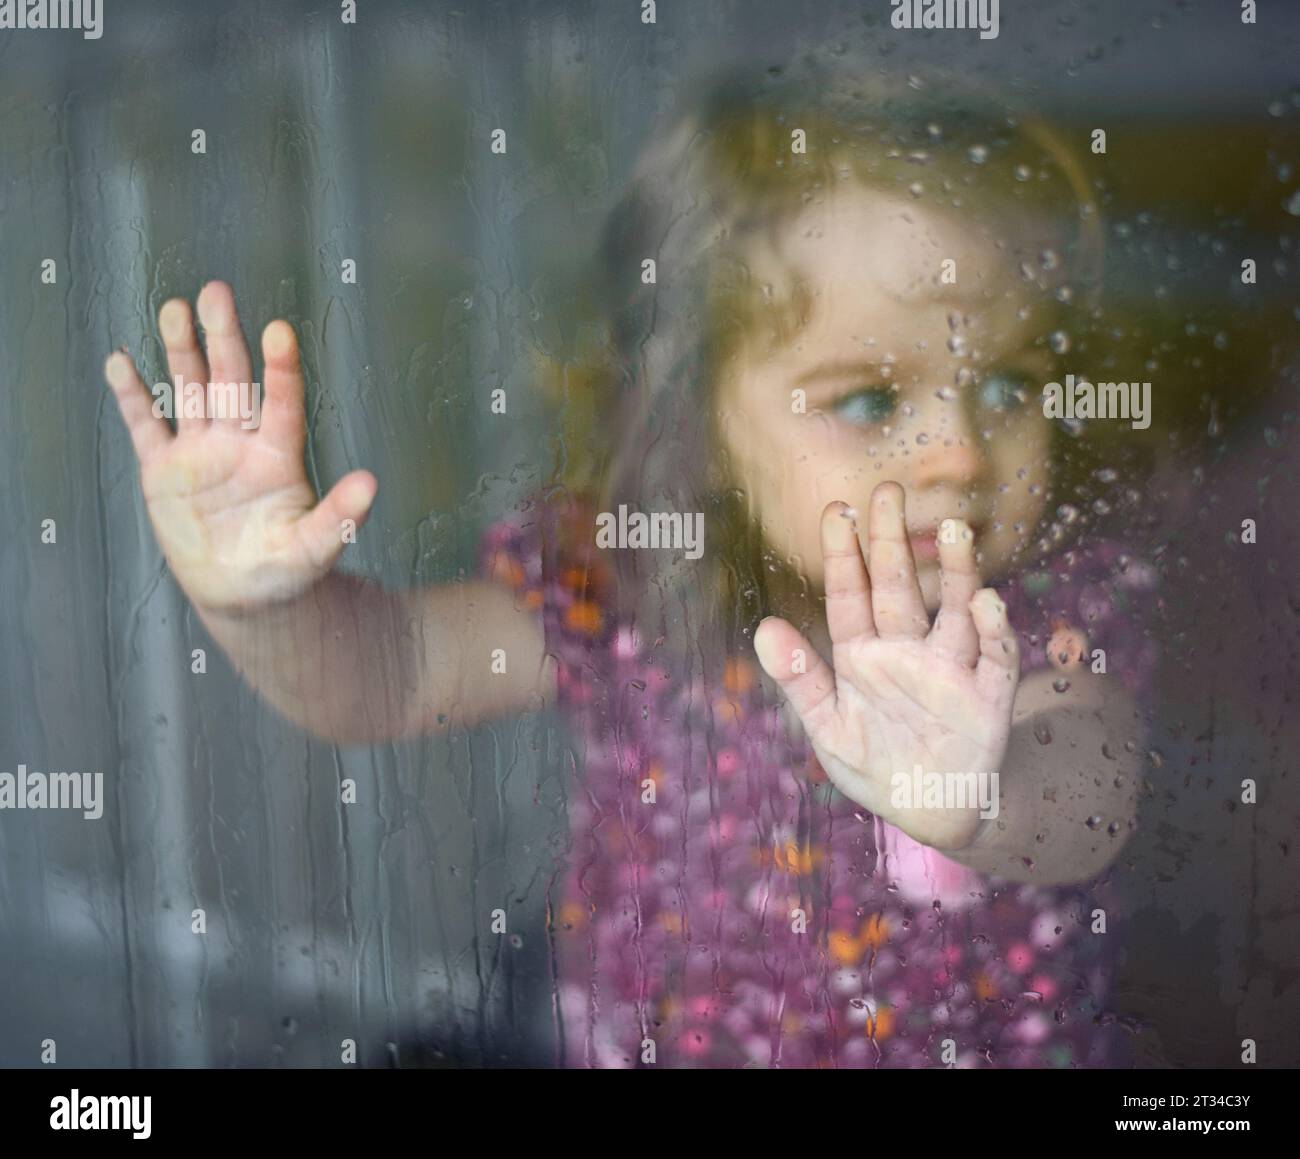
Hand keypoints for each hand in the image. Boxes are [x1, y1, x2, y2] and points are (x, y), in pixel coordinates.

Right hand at [104, 281, 376, 614]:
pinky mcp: (164, 471)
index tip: (280, 331)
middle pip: (232, 382)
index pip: (282, 403)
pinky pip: (145, 426)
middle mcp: (240, 443)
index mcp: (278, 456)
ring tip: (176, 310)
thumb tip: (372, 486)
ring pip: (191, 391)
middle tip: (217, 293)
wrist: (245, 594)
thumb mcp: (316, 547)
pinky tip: (121, 362)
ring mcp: (200, 453)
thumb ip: (340, 516)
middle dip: (224, 338)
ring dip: (183, 352)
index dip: (281, 369)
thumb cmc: (288, 569)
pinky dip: (132, 397)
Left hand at [753, 482, 1020, 850]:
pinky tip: (985, 601)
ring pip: (954, 609)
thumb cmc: (875, 766)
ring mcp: (951, 669)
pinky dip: (993, 629)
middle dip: (892, 540)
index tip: (835, 511)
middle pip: (900, 587)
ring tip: (952, 528)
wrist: (930, 813)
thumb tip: (763, 629)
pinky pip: (995, 656)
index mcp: (863, 656)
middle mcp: (908, 651)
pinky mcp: (988, 697)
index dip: (844, 556)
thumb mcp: (828, 728)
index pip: (851, 596)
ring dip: (956, 570)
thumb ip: (800, 679)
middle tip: (886, 491)